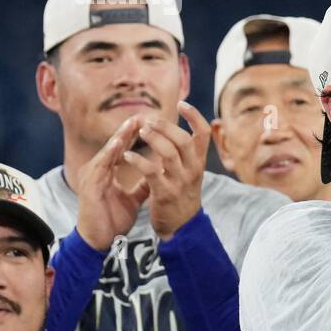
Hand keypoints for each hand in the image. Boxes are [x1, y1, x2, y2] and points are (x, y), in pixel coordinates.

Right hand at [76, 116, 149, 250]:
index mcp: (106, 172)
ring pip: (107, 152)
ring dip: (120, 137)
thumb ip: (143, 185)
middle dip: (128, 130)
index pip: (122, 149)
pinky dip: (110, 154)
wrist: (99, 241)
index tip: (151, 123)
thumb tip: (158, 173)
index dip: (134, 136)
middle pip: (113, 146)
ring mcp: (91, 177)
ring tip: (133, 123)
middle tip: (142, 114)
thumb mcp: (132, 199)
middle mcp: (97, 171)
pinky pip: (101, 167)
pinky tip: (120, 144)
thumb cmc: (112, 220)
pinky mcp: (89, 187)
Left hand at [122, 101, 211, 239]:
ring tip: (140, 132)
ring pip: (168, 153)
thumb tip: (174, 129)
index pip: (204, 132)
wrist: (182, 226)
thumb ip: (185, 153)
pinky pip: (151, 172)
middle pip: (183, 139)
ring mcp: (180, 181)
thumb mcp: (190, 172)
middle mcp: (193, 169)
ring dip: (153, 139)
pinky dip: (138, 160)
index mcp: (199, 161)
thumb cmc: (182, 194)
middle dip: (165, 126)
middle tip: (149, 120)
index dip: (194, 115)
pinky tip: (127, 155)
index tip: (181, 103)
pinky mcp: (165, 193)